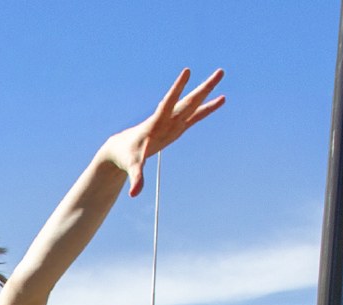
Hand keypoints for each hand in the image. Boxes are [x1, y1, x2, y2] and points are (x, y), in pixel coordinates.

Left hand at [110, 68, 225, 196]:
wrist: (121, 149)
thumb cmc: (125, 156)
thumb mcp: (132, 167)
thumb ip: (136, 178)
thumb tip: (134, 194)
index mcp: (155, 123)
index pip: (168, 103)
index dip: (177, 88)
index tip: (187, 71)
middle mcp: (167, 119)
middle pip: (188, 101)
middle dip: (203, 88)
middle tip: (220, 72)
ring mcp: (173, 121)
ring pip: (192, 104)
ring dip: (207, 90)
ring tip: (220, 74)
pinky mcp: (177, 127)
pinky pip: (196, 115)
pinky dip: (208, 108)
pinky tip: (221, 99)